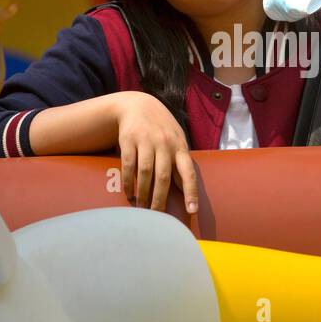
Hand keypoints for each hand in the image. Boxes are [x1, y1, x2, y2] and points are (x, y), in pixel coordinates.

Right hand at [112, 92, 197, 213]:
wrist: (138, 105)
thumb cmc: (162, 128)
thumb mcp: (176, 141)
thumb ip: (179, 162)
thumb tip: (184, 189)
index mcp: (180, 147)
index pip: (189, 172)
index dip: (191, 192)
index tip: (192, 210)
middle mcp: (165, 144)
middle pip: (163, 177)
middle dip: (160, 199)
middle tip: (158, 216)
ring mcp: (146, 141)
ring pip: (145, 173)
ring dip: (143, 193)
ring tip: (142, 207)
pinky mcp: (129, 140)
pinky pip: (128, 165)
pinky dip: (128, 182)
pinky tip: (129, 193)